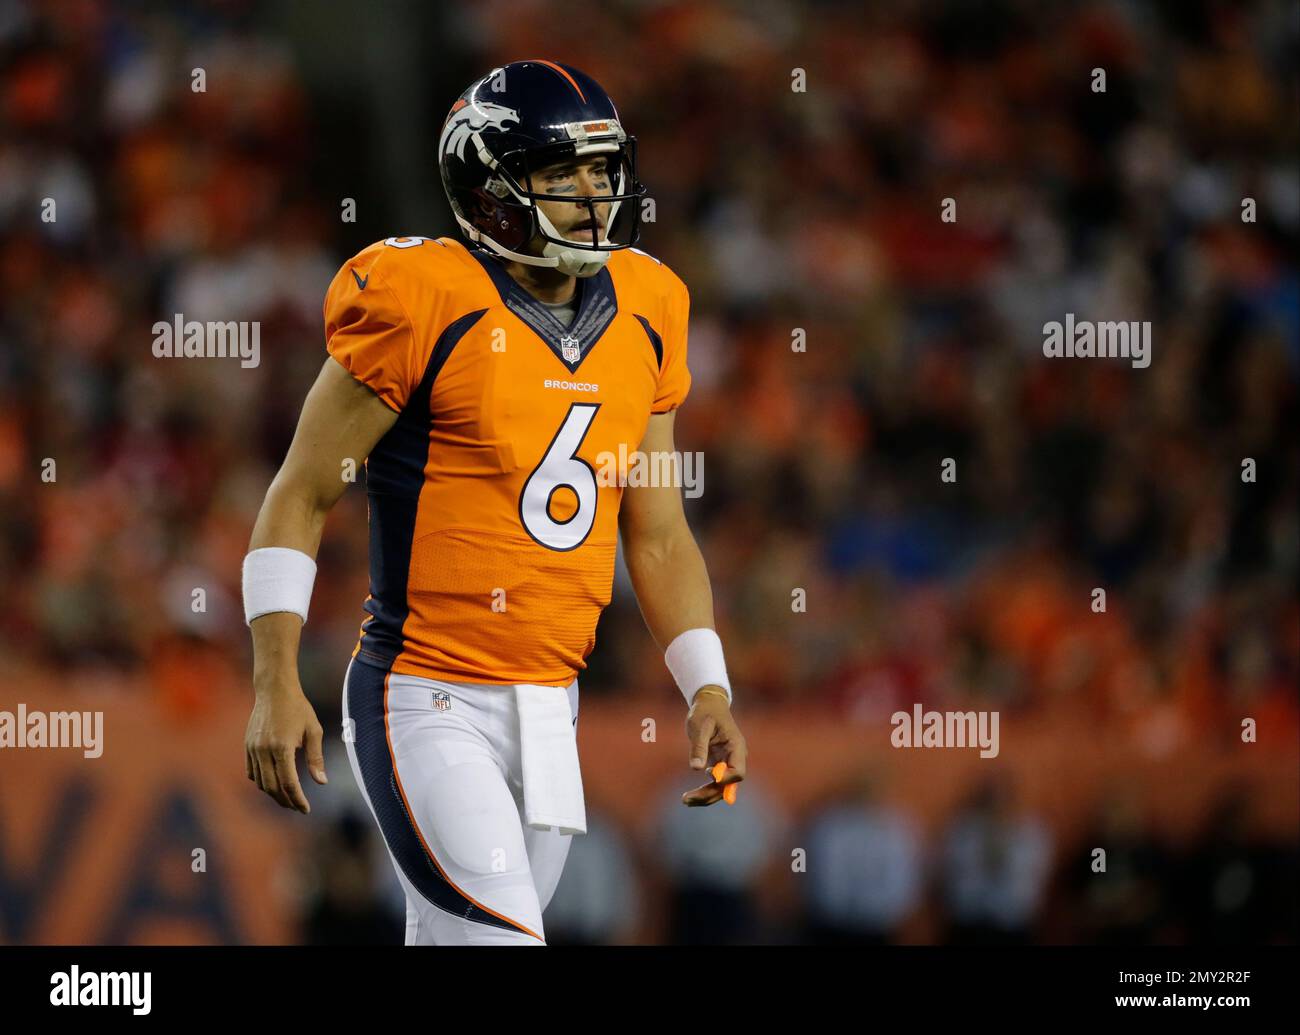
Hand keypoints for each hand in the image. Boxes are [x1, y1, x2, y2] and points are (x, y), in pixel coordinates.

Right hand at [244, 676, 326, 813]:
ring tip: (287, 798)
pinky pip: (252, 772)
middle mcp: (264, 750)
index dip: (298, 799)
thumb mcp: (313, 730)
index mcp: (282, 747)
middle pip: (272, 787)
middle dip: (286, 801)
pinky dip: (262, 782)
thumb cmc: (298, 708)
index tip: (306, 809)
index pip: (289, 783)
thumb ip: (316, 758)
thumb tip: (321, 782)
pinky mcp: (247, 746)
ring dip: (273, 794)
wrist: (274, 690)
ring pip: (260, 782)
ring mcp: (253, 749)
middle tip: (297, 807)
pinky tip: (273, 784)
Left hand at [682, 686, 746, 805]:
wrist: (708, 704)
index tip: (706, 775)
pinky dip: (704, 791)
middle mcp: (735, 758)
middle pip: (728, 785)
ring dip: (706, 797)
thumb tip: (696, 769)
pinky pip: (715, 784)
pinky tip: (690, 796)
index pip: (738, 772)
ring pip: (721, 788)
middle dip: (710, 794)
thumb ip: (699, 747)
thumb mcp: (699, 726)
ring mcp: (728, 763)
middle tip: (686, 799)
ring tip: (685, 801)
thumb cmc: (705, 711)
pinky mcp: (719, 765)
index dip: (724, 779)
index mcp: (736, 747)